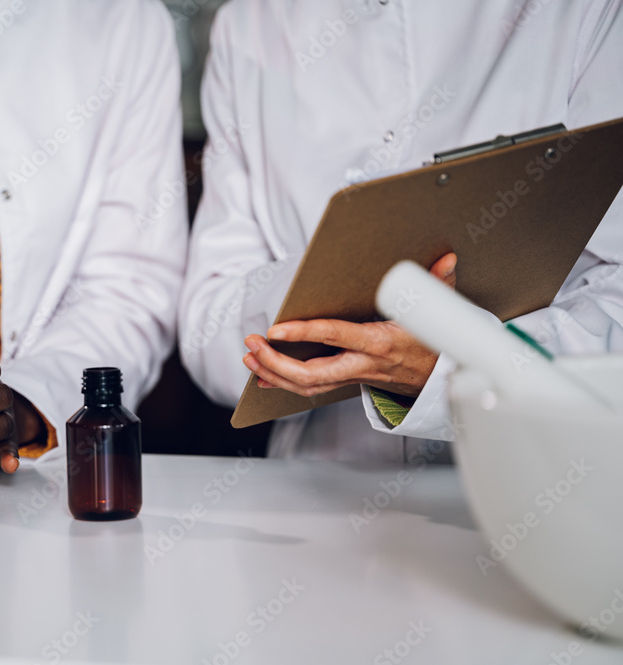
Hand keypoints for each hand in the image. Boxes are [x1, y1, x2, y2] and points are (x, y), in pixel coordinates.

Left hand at [243, 253, 456, 397]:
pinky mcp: (346, 383)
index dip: (304, 334)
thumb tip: (447, 259)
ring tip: (249, 358)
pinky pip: (310, 389)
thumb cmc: (432, 343)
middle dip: (276, 362)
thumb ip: (436, 285)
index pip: (335, 337)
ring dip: (273, 374)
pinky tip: (263, 376)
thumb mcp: (436, 313)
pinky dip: (283, 383)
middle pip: (312, 374)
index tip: (276, 329)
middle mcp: (362, 364)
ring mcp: (352, 378)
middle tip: (252, 346)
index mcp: (378, 343)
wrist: (441, 379)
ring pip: (307, 386)